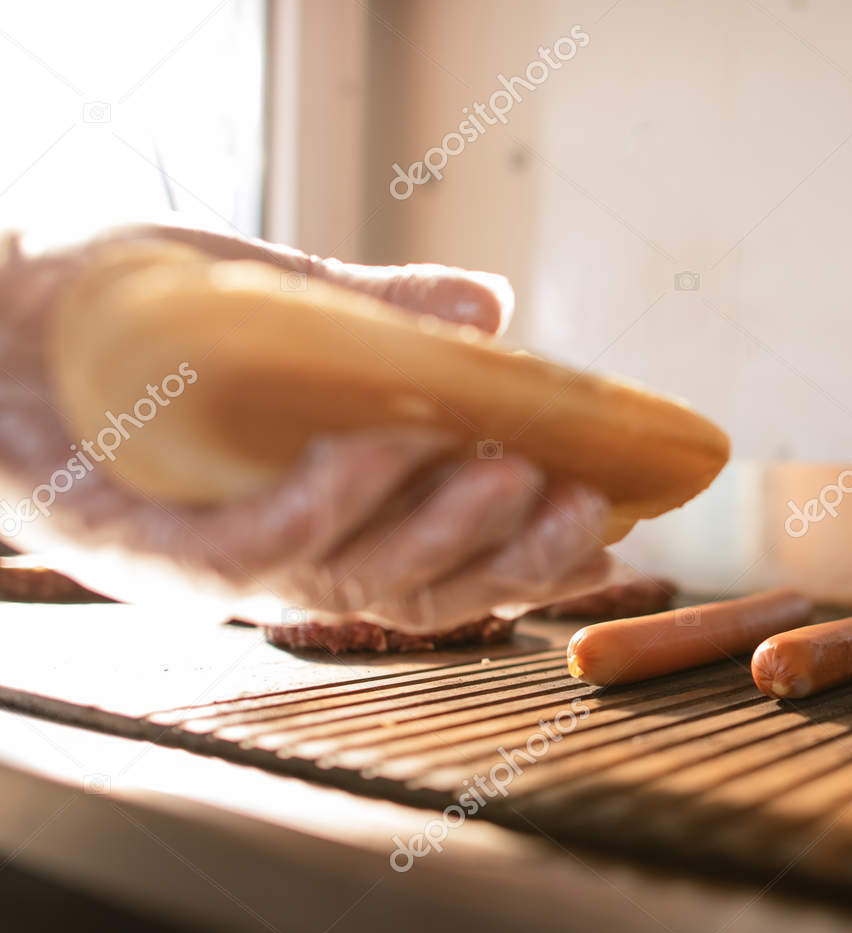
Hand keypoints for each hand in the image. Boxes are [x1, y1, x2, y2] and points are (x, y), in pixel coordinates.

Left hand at [0, 224, 614, 632]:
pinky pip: (254, 552)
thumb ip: (379, 316)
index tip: (615, 528)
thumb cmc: (122, 317)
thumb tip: (491, 309)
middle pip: (421, 597)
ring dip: (441, 537)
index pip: (450, 564)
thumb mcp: (274, 303)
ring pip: (354, 587)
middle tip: (583, 503)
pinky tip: (377, 447)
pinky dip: (327, 506)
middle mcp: (280, 564)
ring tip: (509, 469)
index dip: (535, 561)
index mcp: (323, 521)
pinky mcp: (142, 555)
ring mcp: (212, 572)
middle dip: (514, 561)